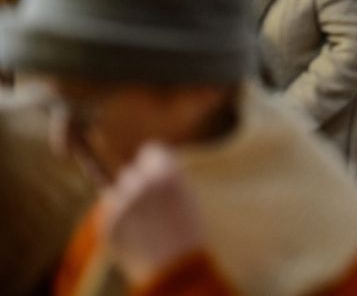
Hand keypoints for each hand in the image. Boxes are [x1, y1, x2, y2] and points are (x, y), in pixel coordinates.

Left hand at [97, 144, 203, 287]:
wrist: (176, 271)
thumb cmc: (188, 232)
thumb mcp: (186, 197)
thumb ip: (165, 178)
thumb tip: (144, 165)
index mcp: (166, 174)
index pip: (149, 149)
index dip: (153, 162)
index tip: (156, 174)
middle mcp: (140, 185)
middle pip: (130, 172)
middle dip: (137, 184)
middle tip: (151, 205)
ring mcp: (120, 205)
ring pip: (115, 193)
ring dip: (124, 202)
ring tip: (143, 223)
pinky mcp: (106, 226)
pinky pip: (108, 215)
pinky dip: (118, 223)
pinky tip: (135, 236)